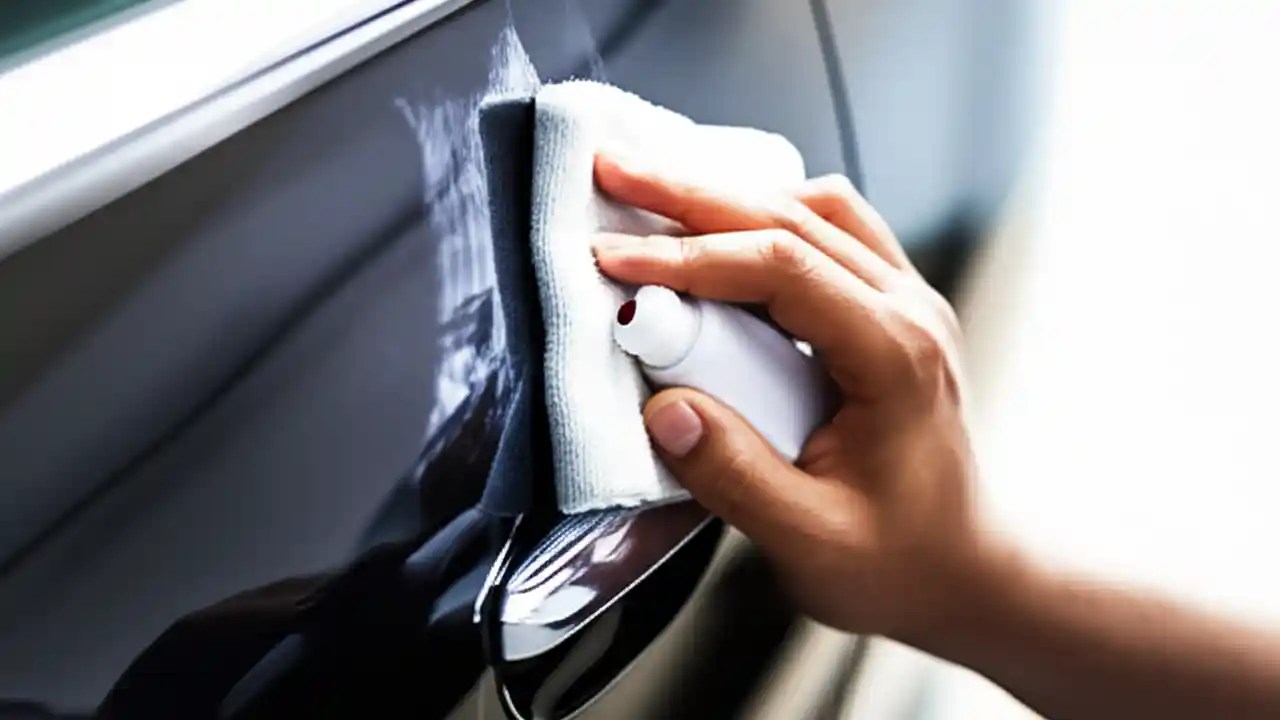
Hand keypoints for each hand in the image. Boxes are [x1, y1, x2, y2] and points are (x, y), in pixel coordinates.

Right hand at [592, 153, 1003, 641]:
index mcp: (896, 357)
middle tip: (615, 168)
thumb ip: (735, 475)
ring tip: (654, 190)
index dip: (691, 256)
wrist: (964, 573)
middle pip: (794, 216)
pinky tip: (718, 229)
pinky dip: (764, 217)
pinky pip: (829, 232)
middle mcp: (909, 311)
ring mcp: (905, 304)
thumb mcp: (812, 541)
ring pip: (815, 210)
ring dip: (730, 195)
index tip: (615, 257)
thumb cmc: (900, 565)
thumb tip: (664, 410)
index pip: (783, 270)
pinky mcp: (887, 313)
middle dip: (693, 192)